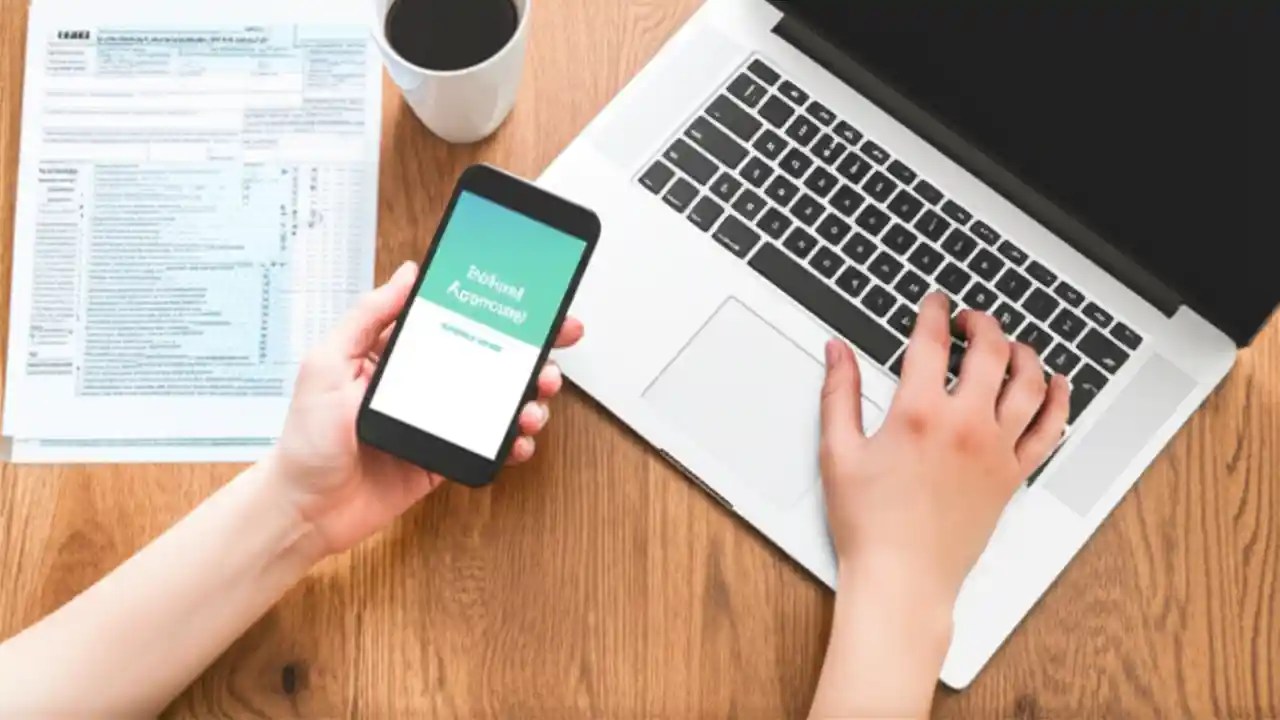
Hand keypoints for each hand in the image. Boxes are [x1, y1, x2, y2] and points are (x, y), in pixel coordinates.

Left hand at [266, 261, 584, 557]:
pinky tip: (520, 438)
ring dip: (528, 396)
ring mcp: (437, 419)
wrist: (305, 509)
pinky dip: (514, 440)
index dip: (493, 309)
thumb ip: (367, 317)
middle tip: (557, 343)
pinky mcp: (446, 455)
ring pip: (498, 399)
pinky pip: (490, 442)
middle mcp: (422, 382)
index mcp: (395, 352)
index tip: (529, 299)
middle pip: (488, 355)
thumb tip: (406, 274)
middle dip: (530, 348)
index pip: (454, 319)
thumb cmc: (305, 438)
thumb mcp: (327, 363)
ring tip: (534, 401)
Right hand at [819, 292, 1068, 606]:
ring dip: (1024, 353)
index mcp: (918, 415)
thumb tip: (837, 352)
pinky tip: (1059, 384)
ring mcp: (996, 451)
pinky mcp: (1012, 477)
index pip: (933, 342)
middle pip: (991, 352)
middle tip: (971, 318)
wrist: (902, 579)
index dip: (934, 313)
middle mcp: (965, 426)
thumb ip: (838, 393)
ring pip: (1029, 384)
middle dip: (983, 324)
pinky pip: (1050, 431)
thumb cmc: (868, 524)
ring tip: (1012, 343)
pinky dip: (1060, 401)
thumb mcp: (838, 451)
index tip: (935, 303)